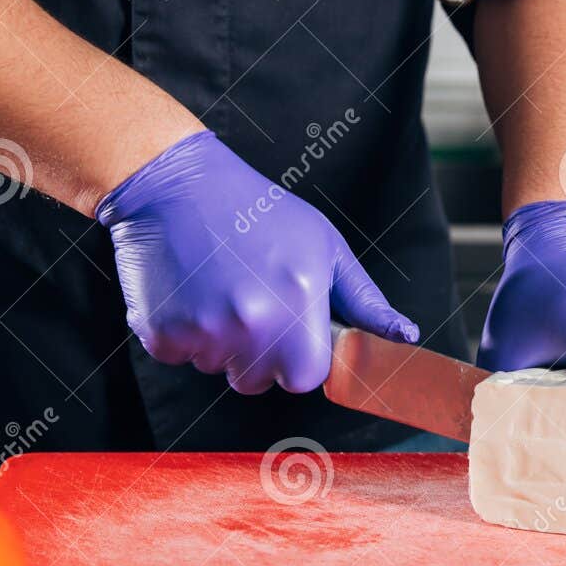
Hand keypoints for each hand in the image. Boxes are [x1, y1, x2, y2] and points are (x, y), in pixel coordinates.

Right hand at [97, 131, 417, 393]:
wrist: (177, 185)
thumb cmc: (257, 212)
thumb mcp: (325, 247)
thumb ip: (363, 301)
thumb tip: (404, 337)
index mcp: (300, 301)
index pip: (306, 377)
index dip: (299, 356)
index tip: (289, 327)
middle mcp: (254, 321)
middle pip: (260, 380)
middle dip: (258, 353)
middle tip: (249, 300)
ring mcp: (205, 329)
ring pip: (218, 368)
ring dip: (219, 342)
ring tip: (217, 287)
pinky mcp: (161, 332)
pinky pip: (179, 356)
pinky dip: (180, 333)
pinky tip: (188, 290)